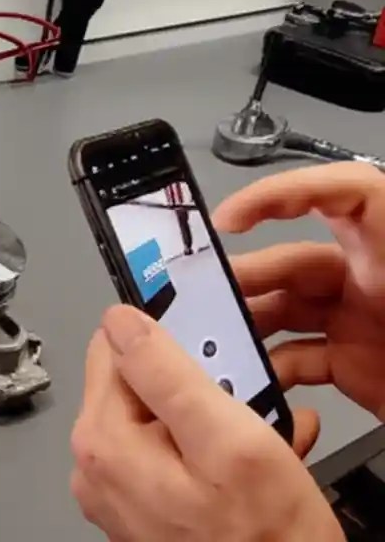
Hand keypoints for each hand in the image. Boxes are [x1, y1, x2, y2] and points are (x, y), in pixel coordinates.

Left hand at [70, 306, 339, 540]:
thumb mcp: (229, 439)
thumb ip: (167, 373)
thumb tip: (121, 321)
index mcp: (103, 442)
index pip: (113, 349)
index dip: (166, 338)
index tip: (210, 348)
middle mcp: (97, 469)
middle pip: (137, 387)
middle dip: (197, 386)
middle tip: (247, 405)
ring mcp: (118, 494)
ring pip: (162, 422)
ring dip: (214, 419)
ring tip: (263, 438)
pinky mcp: (143, 511)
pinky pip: (172, 458)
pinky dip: (212, 452)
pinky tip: (254, 464)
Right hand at [215, 162, 384, 420]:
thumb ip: (381, 244)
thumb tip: (320, 256)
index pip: (341, 192)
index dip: (282, 193)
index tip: (233, 216)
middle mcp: (374, 276)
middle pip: (293, 259)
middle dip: (246, 277)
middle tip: (204, 296)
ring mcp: (361, 320)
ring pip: (287, 310)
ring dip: (248, 324)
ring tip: (215, 339)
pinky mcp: (354, 362)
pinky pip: (298, 356)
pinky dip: (270, 367)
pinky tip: (253, 377)